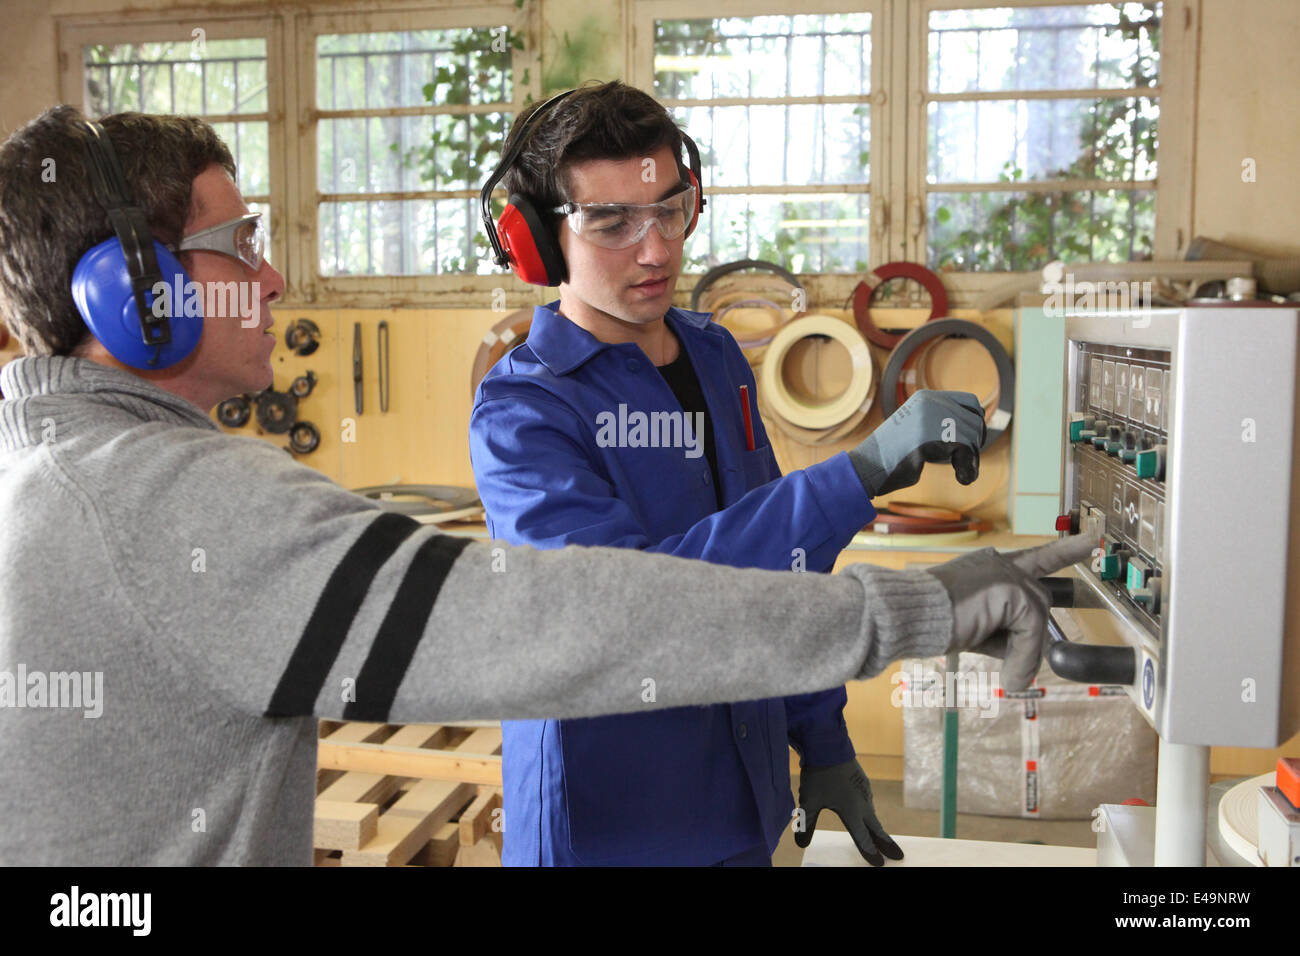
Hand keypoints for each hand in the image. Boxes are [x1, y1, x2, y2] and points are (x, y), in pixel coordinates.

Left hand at [793, 758, 902, 865]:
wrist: (828, 744)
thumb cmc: (818, 774)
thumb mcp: (809, 801)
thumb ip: (806, 824)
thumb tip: (800, 845)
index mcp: (852, 812)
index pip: (863, 838)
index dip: (870, 853)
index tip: (880, 865)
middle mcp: (862, 803)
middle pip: (876, 829)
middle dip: (886, 844)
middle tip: (899, 857)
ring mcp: (864, 791)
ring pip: (872, 815)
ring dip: (877, 828)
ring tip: (881, 838)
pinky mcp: (862, 781)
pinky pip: (868, 803)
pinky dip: (870, 814)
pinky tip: (867, 814)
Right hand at [848, 390, 985, 497]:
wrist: (868, 467)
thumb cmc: (894, 455)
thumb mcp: (918, 429)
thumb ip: (940, 423)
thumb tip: (977, 426)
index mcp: (926, 398)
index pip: (970, 402)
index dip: (977, 423)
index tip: (973, 444)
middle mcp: (930, 403)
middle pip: (974, 422)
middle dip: (975, 446)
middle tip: (966, 465)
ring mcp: (930, 418)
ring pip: (972, 437)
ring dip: (971, 460)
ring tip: (963, 474)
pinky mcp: (930, 437)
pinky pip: (966, 450)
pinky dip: (968, 468)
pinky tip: (961, 479)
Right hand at [925, 534, 1095, 690]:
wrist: (909, 613)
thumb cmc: (931, 619)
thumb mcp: (975, 628)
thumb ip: (1004, 637)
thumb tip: (1024, 669)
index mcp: (990, 567)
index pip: (1037, 559)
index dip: (1066, 550)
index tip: (1093, 540)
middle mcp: (1002, 564)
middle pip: (1037, 606)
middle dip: (1029, 640)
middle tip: (1014, 669)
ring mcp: (1007, 574)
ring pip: (1035, 620)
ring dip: (1021, 652)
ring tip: (1005, 673)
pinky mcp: (1011, 589)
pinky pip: (1032, 630)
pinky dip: (1022, 655)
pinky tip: (1008, 670)